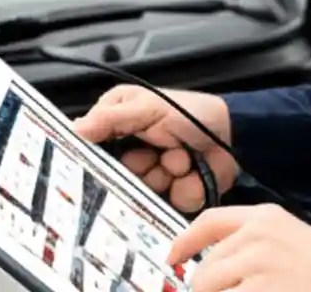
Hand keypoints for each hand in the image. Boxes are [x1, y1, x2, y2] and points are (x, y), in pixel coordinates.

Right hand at [73, 85, 238, 212]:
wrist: (235, 135)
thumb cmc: (195, 113)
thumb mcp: (149, 108)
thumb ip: (110, 118)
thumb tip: (75, 128)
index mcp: (123, 122)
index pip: (95, 146)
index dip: (97, 157)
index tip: (99, 162)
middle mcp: (135, 149)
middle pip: (117, 176)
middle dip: (140, 167)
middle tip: (154, 155)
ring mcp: (155, 172)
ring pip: (143, 191)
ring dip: (165, 175)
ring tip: (181, 158)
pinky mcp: (174, 192)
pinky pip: (169, 201)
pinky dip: (185, 187)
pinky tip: (193, 172)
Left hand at [169, 204, 310, 291]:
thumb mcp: (290, 238)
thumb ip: (251, 244)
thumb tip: (214, 264)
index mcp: (264, 217)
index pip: (209, 221)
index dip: (184, 241)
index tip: (172, 256)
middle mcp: (256, 235)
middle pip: (205, 267)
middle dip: (206, 290)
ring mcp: (257, 264)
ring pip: (208, 288)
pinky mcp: (259, 291)